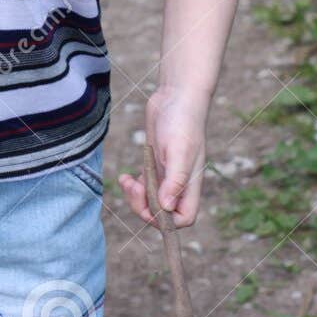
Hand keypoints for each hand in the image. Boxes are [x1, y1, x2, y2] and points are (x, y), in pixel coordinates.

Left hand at [118, 86, 207, 228]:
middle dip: (144, 208)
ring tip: (127, 181)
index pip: (183, 218)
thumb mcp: (179, 150)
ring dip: (135, 198)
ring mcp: (166, 175)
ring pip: (150, 201)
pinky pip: (143, 186)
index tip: (150, 206)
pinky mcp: (155, 164)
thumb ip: (174, 180)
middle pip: (162, 213)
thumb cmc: (183, 121)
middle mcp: (179, 183)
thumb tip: (165, 208)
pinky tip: (125, 177)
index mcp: (190, 184)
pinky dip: (132, 187)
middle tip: (134, 189)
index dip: (166, 222)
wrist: (176, 95)